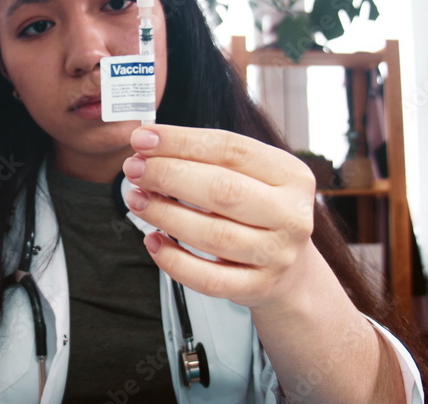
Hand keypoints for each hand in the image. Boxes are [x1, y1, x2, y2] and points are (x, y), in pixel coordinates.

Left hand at [122, 124, 319, 310]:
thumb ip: (207, 157)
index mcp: (291, 175)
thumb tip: (149, 143)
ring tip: (137, 200)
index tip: (143, 138)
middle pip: (223, 190)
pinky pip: (209, 279)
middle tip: (136, 169)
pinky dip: (175, 261)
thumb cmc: (260, 210)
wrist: (291, 267)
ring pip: (213, 235)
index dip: (182, 142)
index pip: (231, 149)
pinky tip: (153, 242)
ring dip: (165, 214)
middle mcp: (289, 214)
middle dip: (169, 176)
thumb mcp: (250, 175)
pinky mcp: (257, 287)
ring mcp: (276, 255)